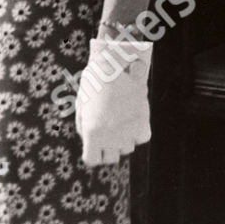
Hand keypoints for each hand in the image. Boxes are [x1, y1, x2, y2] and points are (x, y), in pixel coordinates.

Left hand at [76, 36, 152, 165]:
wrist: (116, 63)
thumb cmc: (95, 81)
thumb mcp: (81, 105)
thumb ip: (83, 127)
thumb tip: (89, 140)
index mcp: (92, 133)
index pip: (92, 160)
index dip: (93, 154)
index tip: (94, 145)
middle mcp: (110, 136)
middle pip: (111, 158)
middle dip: (108, 148)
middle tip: (108, 133)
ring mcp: (128, 130)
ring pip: (127, 148)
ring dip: (123, 140)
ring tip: (121, 122)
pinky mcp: (143, 121)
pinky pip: (142, 138)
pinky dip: (139, 133)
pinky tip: (133, 120)